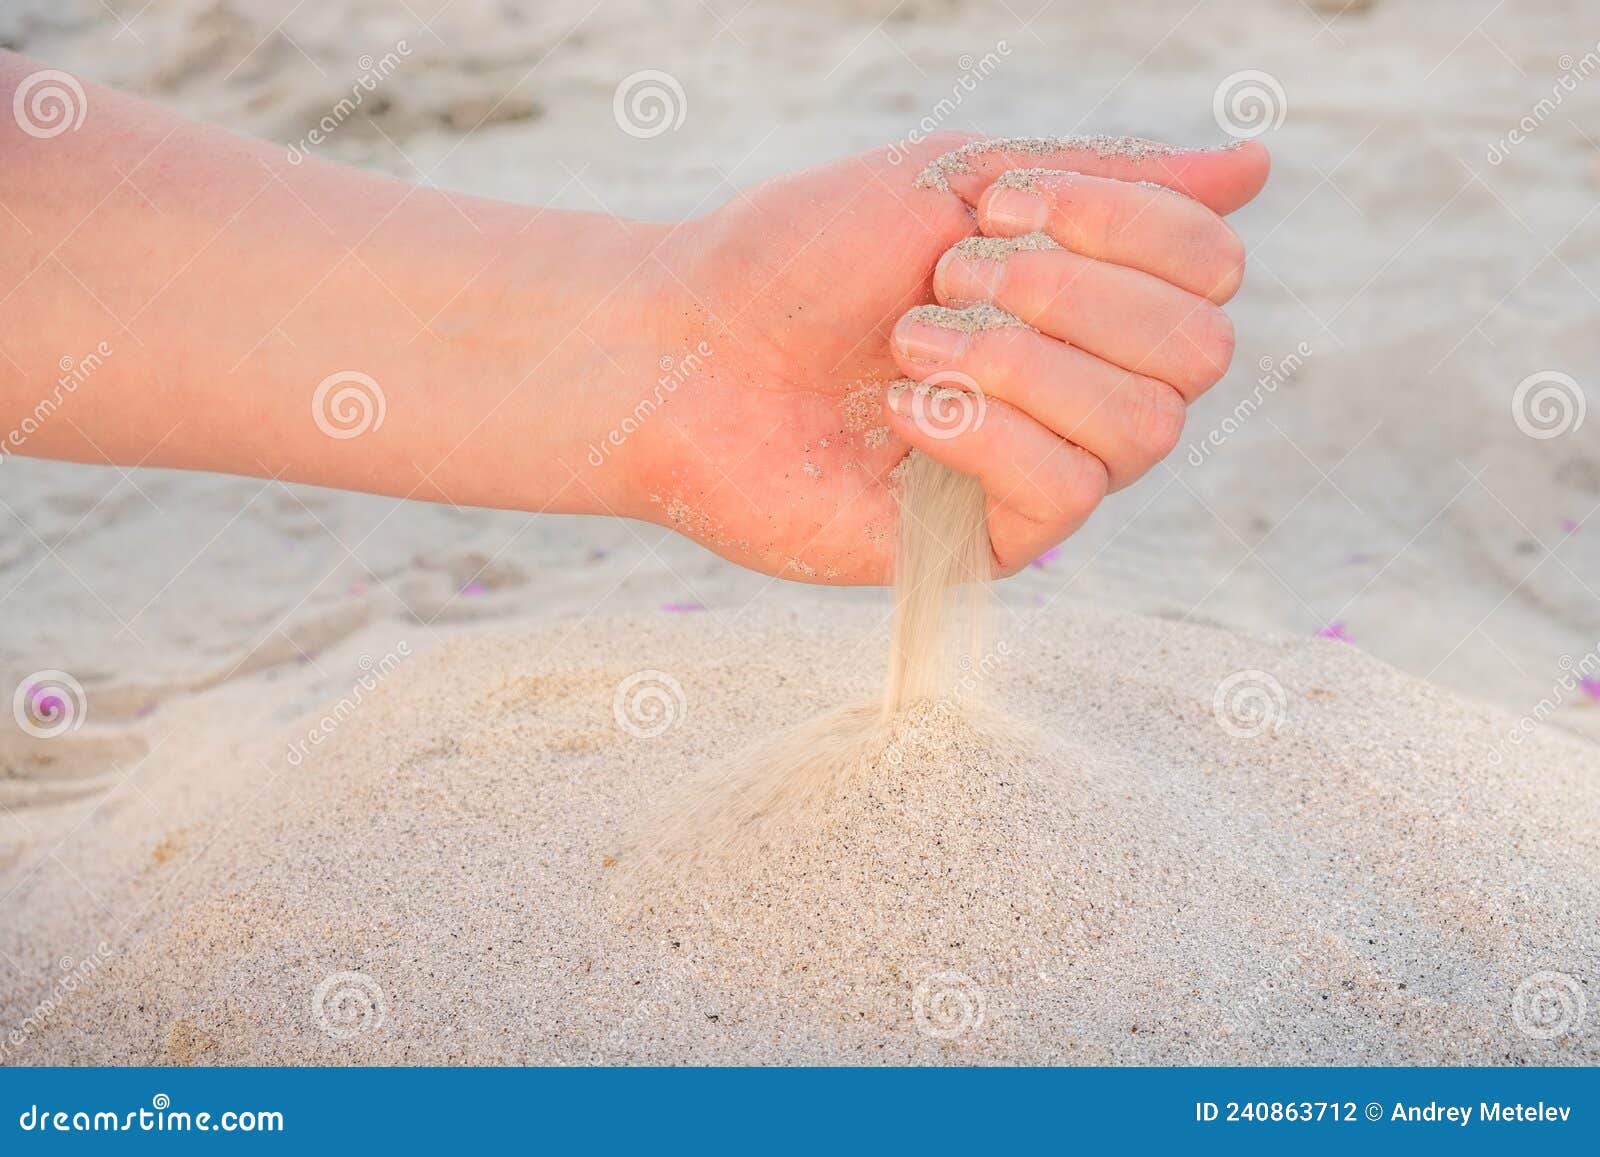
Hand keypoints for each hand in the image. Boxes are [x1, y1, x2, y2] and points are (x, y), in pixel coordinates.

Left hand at [630, 132, 1268, 582]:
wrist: (687, 350)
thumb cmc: (805, 258)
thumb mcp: (959, 179)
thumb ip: (1111, 180)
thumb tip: (1256, 166)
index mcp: (1085, 295)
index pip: (1211, 266)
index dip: (1122, 223)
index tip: (995, 205)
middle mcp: (1082, 385)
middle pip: (1198, 351)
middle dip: (1066, 295)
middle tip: (945, 280)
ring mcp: (1042, 469)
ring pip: (1145, 428)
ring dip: (1014, 364)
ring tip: (906, 347)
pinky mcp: (991, 545)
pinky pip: (1068, 493)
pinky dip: (981, 434)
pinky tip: (902, 417)